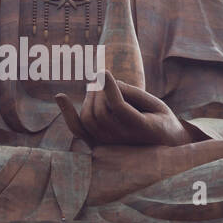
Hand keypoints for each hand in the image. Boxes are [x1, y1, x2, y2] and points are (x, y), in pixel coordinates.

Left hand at [55, 70, 189, 146]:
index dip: (110, 88)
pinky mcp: (98, 144)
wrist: (162, 150)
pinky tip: (60, 97)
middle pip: (100, 111)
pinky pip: (79, 130)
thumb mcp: (157, 106)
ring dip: (89, 97)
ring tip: (97, 86)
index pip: (119, 107)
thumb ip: (135, 94)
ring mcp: (109, 144)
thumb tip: (110, 82)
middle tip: (103, 77)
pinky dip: (68, 114)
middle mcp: (123, 140)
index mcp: (141, 129)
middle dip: (99, 90)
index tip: (104, 71)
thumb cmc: (162, 121)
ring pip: (89, 118)